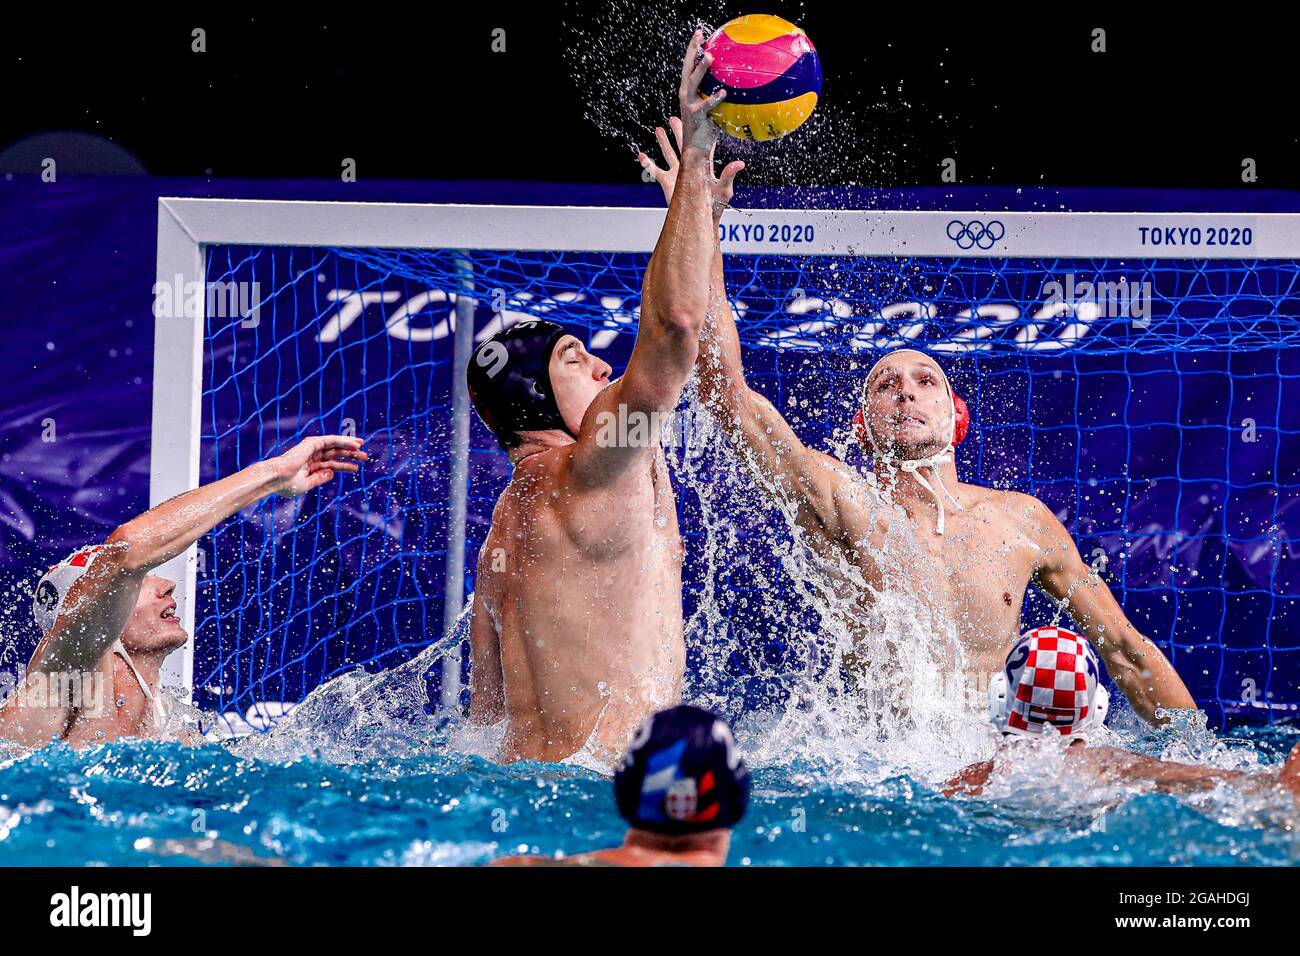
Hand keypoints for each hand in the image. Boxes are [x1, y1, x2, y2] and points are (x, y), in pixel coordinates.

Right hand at [270, 436, 367, 496]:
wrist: (276, 479)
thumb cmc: (287, 485)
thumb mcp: (306, 484)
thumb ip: (320, 479)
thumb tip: (332, 473)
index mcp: (311, 467)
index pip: (332, 465)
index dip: (344, 466)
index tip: (356, 468)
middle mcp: (312, 456)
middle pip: (336, 454)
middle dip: (350, 455)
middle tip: (364, 457)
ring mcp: (312, 449)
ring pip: (335, 446)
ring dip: (349, 446)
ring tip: (362, 448)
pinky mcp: (312, 443)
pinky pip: (331, 440)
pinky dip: (343, 441)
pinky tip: (354, 444)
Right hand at [638, 116, 743, 218]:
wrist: (701, 220)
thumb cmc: (715, 206)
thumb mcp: (724, 190)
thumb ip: (729, 175)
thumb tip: (740, 163)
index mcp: (703, 165)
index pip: (702, 144)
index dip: (700, 131)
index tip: (698, 117)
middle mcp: (689, 167)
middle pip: (683, 144)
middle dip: (678, 131)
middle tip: (674, 118)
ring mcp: (677, 174)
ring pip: (669, 154)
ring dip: (663, 142)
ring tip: (658, 129)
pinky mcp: (668, 183)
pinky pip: (655, 171)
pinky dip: (648, 163)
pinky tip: (641, 155)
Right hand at [678, 29, 725, 152]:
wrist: (696, 150)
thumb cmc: (707, 130)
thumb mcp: (714, 109)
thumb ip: (721, 96)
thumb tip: (738, 86)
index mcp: (689, 91)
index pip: (690, 66)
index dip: (693, 49)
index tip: (700, 34)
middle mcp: (685, 95)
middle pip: (687, 68)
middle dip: (692, 50)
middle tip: (699, 35)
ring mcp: (688, 105)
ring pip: (692, 83)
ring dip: (700, 69)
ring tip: (709, 57)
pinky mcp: (695, 116)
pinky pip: (705, 106)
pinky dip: (713, 99)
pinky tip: (723, 93)